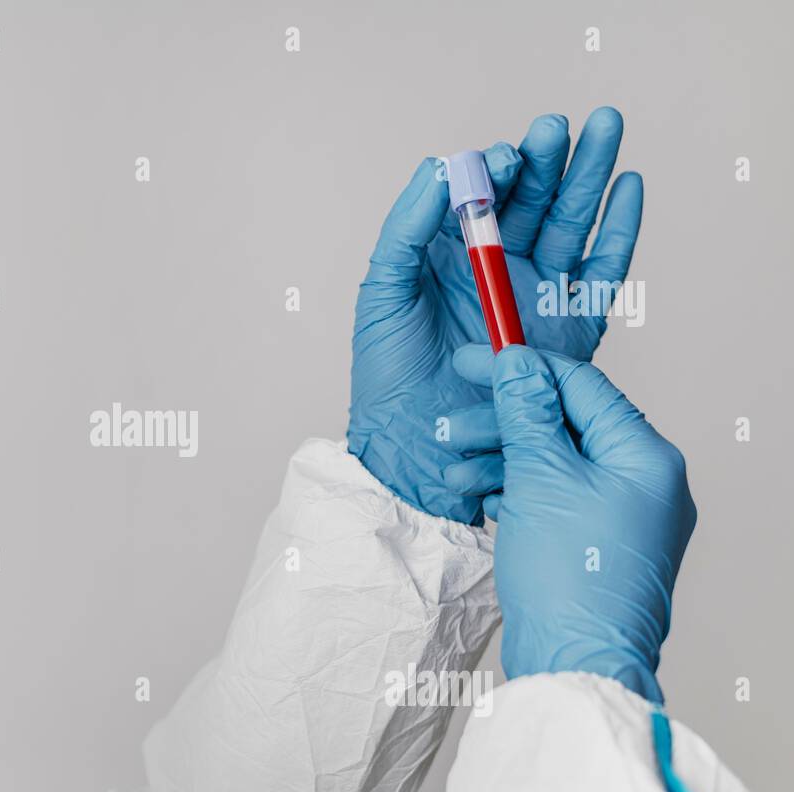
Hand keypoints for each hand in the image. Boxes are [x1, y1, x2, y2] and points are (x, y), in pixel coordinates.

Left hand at [349, 107, 641, 523]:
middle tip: (563, 124)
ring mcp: (536, 296)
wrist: (414, 448)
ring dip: (590, 176)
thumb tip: (439, 165)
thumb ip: (407, 229)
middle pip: (535, 198)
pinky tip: (628, 187)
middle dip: (552, 158)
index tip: (507, 156)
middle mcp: (497, 268)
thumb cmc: (387, 374)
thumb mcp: (383, 292)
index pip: (485, 194)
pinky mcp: (569, 330)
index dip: (500, 168)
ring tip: (607, 129)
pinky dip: (617, 229)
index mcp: (451, 254)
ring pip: (570, 223)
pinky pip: (601, 272)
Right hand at [443, 344, 695, 703]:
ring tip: (456, 471)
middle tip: (454, 424)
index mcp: (646, 457)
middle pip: (565, 425)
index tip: (473, 361)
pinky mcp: (597, 547)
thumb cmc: (569, 576)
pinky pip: (555, 500)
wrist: (576, 663)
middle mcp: (645, 484)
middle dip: (503, 423)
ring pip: (555, 465)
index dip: (521, 368)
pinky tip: (483, 499)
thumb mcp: (540, 477)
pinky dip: (517, 493)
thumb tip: (518, 362)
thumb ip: (527, 413)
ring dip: (501, 460)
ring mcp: (624, 518)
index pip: (580, 387)